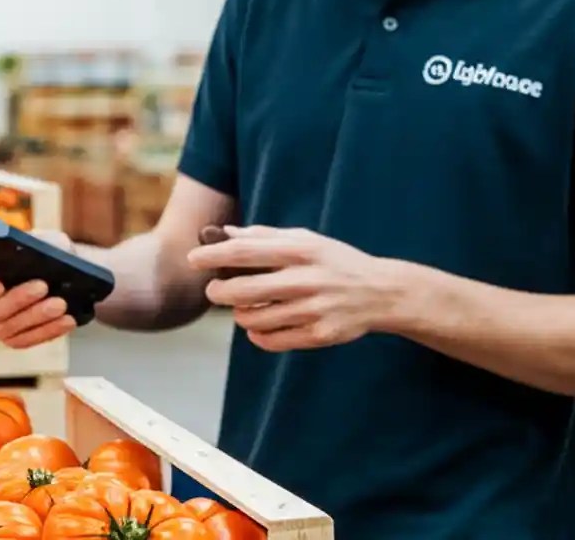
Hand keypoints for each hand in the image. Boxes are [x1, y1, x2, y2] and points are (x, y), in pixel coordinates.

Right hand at [0, 230, 78, 348]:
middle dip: (17, 300)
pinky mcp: (16, 339)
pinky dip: (49, 331)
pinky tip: (67, 320)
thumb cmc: (48, 254)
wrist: (67, 276)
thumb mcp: (46, 240)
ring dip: (36, 317)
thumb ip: (40, 241)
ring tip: (60, 304)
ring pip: (8, 330)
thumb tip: (39, 247)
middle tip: (43, 287)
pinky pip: (28, 340)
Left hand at [186, 226, 408, 351]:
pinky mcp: (318, 335)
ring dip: (239, 315)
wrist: (381, 292)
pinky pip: (270, 341)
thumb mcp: (306, 239)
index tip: (194, 259)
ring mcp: (312, 310)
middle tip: (216, 291)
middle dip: (219, 292)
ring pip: (252, 319)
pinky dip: (257, 335)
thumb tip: (224, 233)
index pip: (244, 252)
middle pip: (241, 290)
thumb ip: (265, 236)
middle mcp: (305, 280)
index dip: (213, 256)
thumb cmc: (336, 261)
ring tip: (244, 308)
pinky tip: (259, 326)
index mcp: (300, 250)